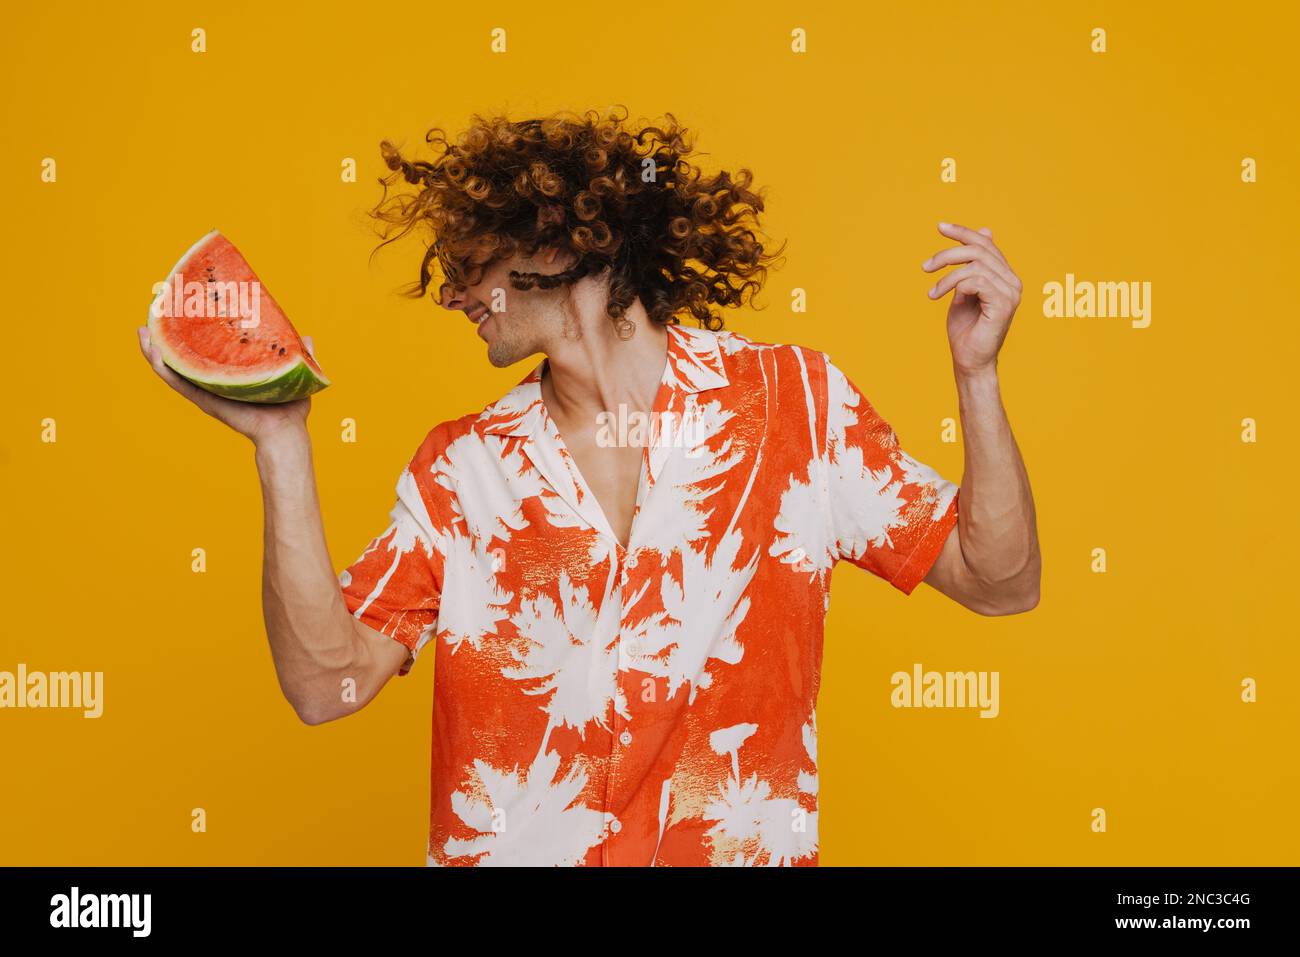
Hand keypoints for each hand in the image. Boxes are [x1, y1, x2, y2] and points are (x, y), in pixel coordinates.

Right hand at [137, 325, 311, 445]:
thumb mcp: (294, 373)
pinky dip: (163, 368)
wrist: (286, 431)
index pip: (208, 350)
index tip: (181, 312)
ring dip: (155, 350)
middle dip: (168, 337)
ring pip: (174, 368)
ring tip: (142, 330)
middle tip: (154, 316)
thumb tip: (306, 337)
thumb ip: (298, 355)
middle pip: (184, 356)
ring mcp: (208, 390)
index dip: (194, 334)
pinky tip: (152, 351)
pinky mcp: (204, 400)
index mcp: (232, 374)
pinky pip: (179, 383)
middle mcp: (215, 381)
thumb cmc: (290, 409)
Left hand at [922, 222, 1021, 376]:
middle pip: (980, 249)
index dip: (963, 232)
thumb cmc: (965, 329)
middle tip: (925, 267)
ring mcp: (1011, 292)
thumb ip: (970, 266)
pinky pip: (975, 281)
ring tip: (932, 293)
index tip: (940, 227)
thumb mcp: (963, 290)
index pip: (986, 244)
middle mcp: (1012, 281)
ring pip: (975, 264)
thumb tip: (984, 231)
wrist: (969, 360)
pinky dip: (953, 286)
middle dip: (948, 253)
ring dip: (946, 276)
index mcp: (1005, 276)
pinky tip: (941, 299)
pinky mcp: (1003, 304)